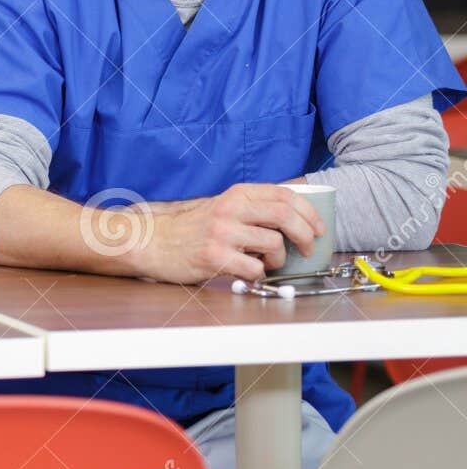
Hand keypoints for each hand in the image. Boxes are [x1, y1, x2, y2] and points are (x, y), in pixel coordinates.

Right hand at [134, 183, 325, 283]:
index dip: (309, 213)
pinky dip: (258, 274)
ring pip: (273, 245)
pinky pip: (254, 269)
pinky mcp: (214, 257)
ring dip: (279, 260)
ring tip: (267, 263)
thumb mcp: (221, 207)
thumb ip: (252, 209)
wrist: (150, 241)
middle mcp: (230, 209)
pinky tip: (248, 271)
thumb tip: (294, 218)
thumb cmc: (188, 228)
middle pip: (285, 217)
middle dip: (306, 235)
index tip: (318, 227)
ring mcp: (221, 233)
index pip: (285, 196)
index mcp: (236, 194)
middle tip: (308, 248)